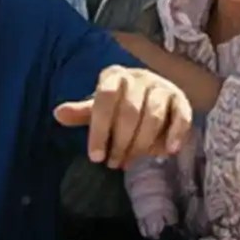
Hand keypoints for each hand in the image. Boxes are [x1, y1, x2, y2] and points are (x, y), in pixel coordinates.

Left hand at [54, 65, 191, 168]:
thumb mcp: (98, 108)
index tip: (95, 156)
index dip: (100, 129)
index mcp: (114, 76)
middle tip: (113, 163)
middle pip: (130, 111)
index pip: (105, 100)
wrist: (151, 96)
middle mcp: (140, 77)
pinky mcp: (181, 100)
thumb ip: (81, 112)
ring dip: (142, 144)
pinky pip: (182, 117)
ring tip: (130, 162)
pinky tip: (166, 152)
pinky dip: (175, 134)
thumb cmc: (118, 105)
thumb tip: (58, 114)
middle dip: (121, 141)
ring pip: (154, 116)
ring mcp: (162, 87)